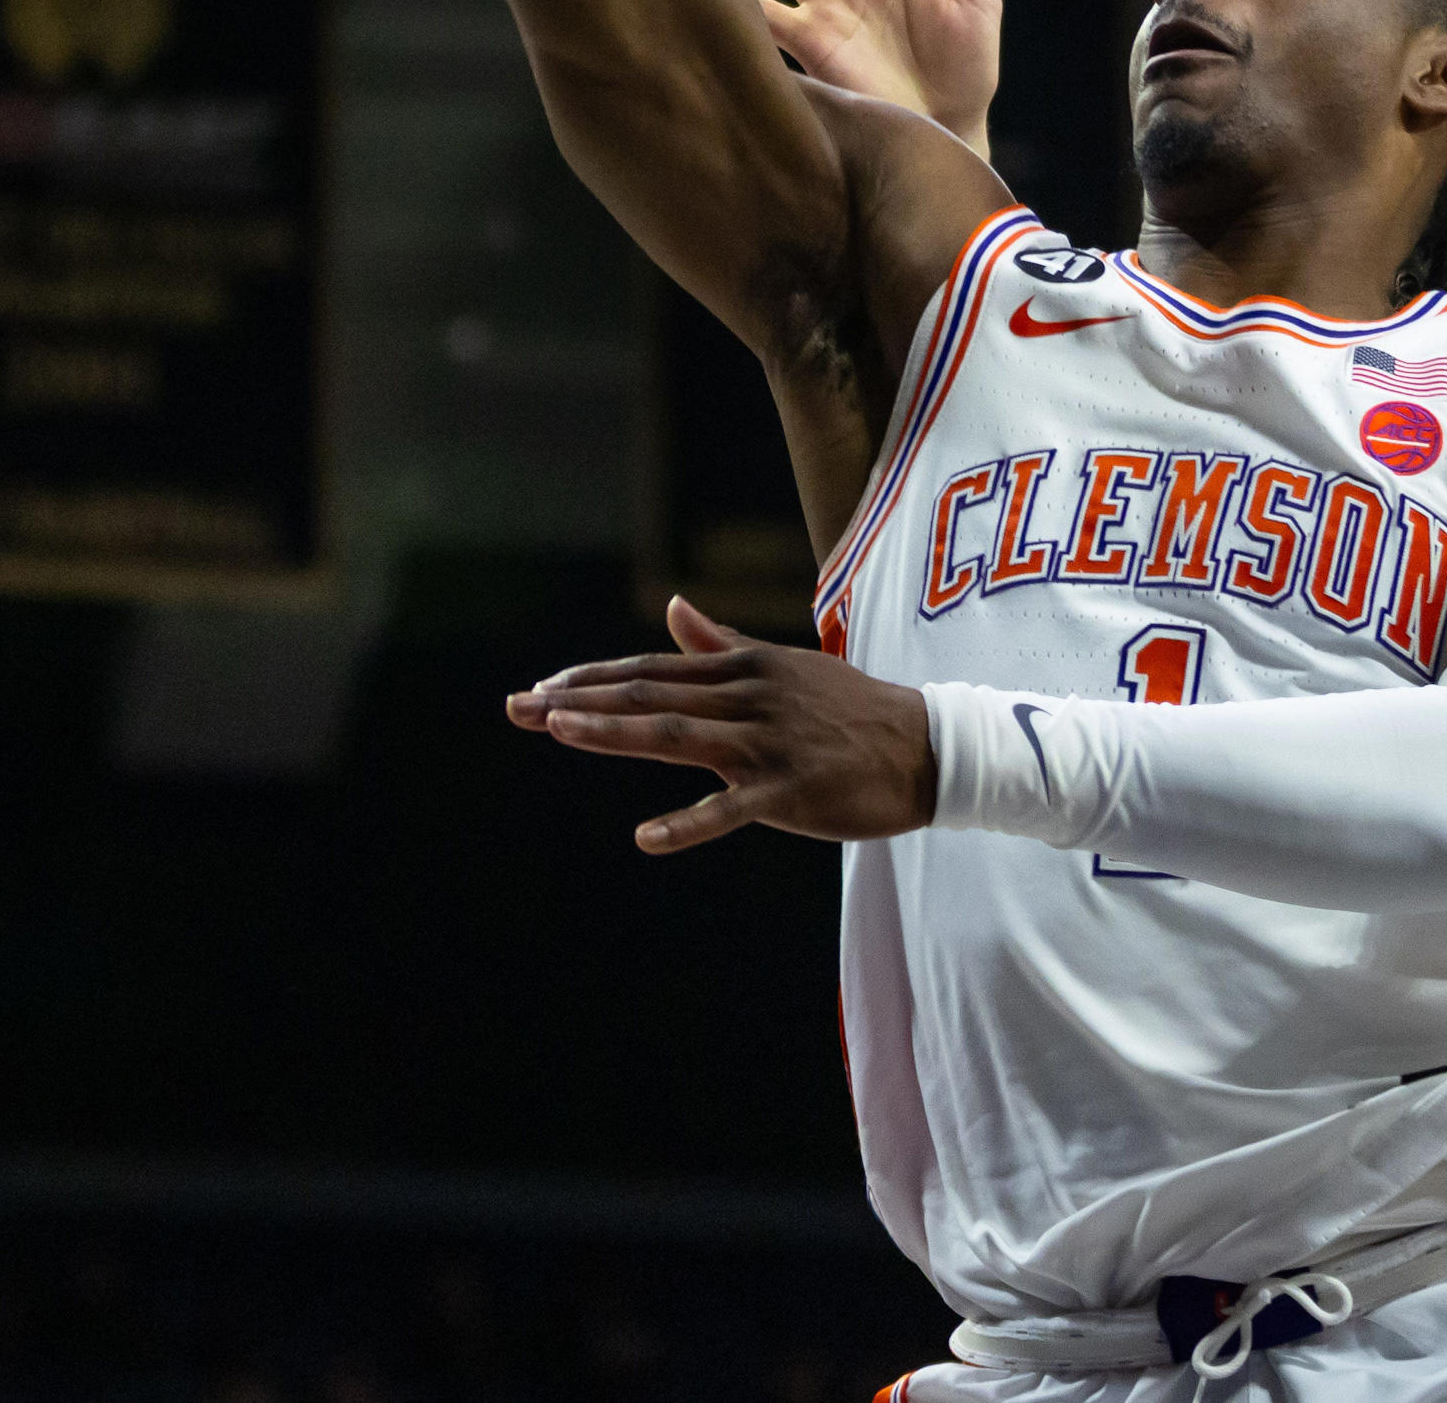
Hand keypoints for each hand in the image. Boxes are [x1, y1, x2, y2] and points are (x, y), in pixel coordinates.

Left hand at [507, 597, 938, 852]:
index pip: (651, 670)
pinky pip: (732, 808)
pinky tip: (646, 837)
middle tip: (519, 707)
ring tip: (557, 732)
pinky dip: (688, 823)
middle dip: (579, 701)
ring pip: (677, 736)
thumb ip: (723, 643)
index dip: (592, 679)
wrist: (927, 747)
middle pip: (649, 696)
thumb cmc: (850, 710)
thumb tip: (673, 609)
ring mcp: (767, 742)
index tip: (540, 688)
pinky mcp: (791, 788)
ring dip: (614, 733)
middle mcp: (747, 696)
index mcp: (742, 668)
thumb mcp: (783, 666)